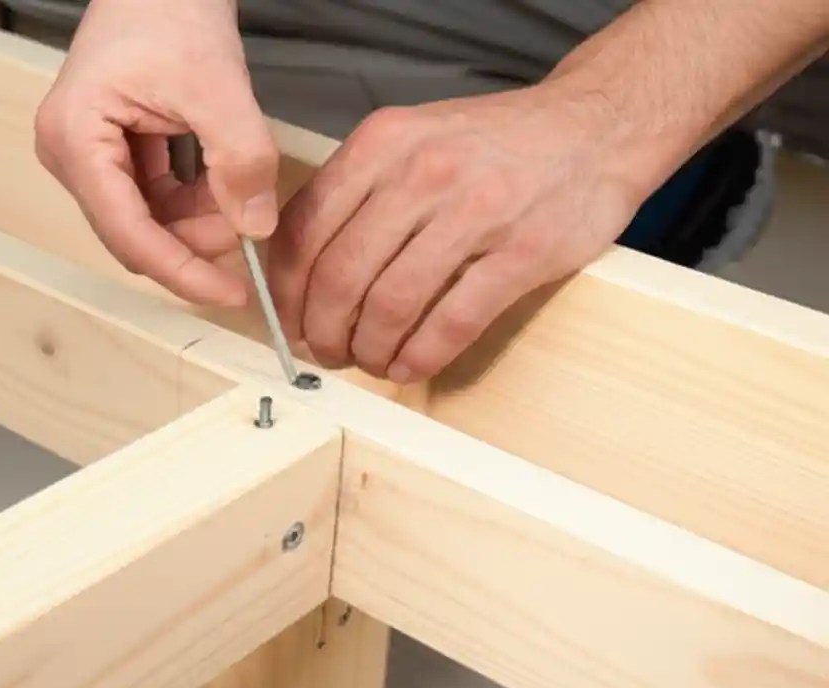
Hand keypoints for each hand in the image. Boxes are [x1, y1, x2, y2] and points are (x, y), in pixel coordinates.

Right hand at [34, 0, 277, 306]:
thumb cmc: (172, 10)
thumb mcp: (217, 85)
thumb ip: (240, 157)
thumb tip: (255, 229)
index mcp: (75, 140)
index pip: (127, 232)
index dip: (181, 271)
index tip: (232, 293)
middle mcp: (69, 156)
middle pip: (134, 233)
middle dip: (194, 242)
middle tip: (250, 228)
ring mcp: (87, 157)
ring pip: (147, 221)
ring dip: (197, 222)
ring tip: (242, 195)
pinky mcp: (110, 154)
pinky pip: (153, 199)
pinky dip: (193, 201)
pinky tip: (224, 185)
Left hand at [268, 85, 655, 383]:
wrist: (596, 126)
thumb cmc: (493, 144)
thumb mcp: (411, 139)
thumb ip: (356, 190)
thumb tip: (298, 266)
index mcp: (382, 144)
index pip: (305, 229)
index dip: (286, 291)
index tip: (287, 321)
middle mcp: (422, 172)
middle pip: (340, 274)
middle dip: (322, 330)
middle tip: (325, 351)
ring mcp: (476, 212)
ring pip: (391, 304)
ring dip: (369, 349)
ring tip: (370, 362)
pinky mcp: (524, 252)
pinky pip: (452, 321)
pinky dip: (420, 355)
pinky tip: (411, 367)